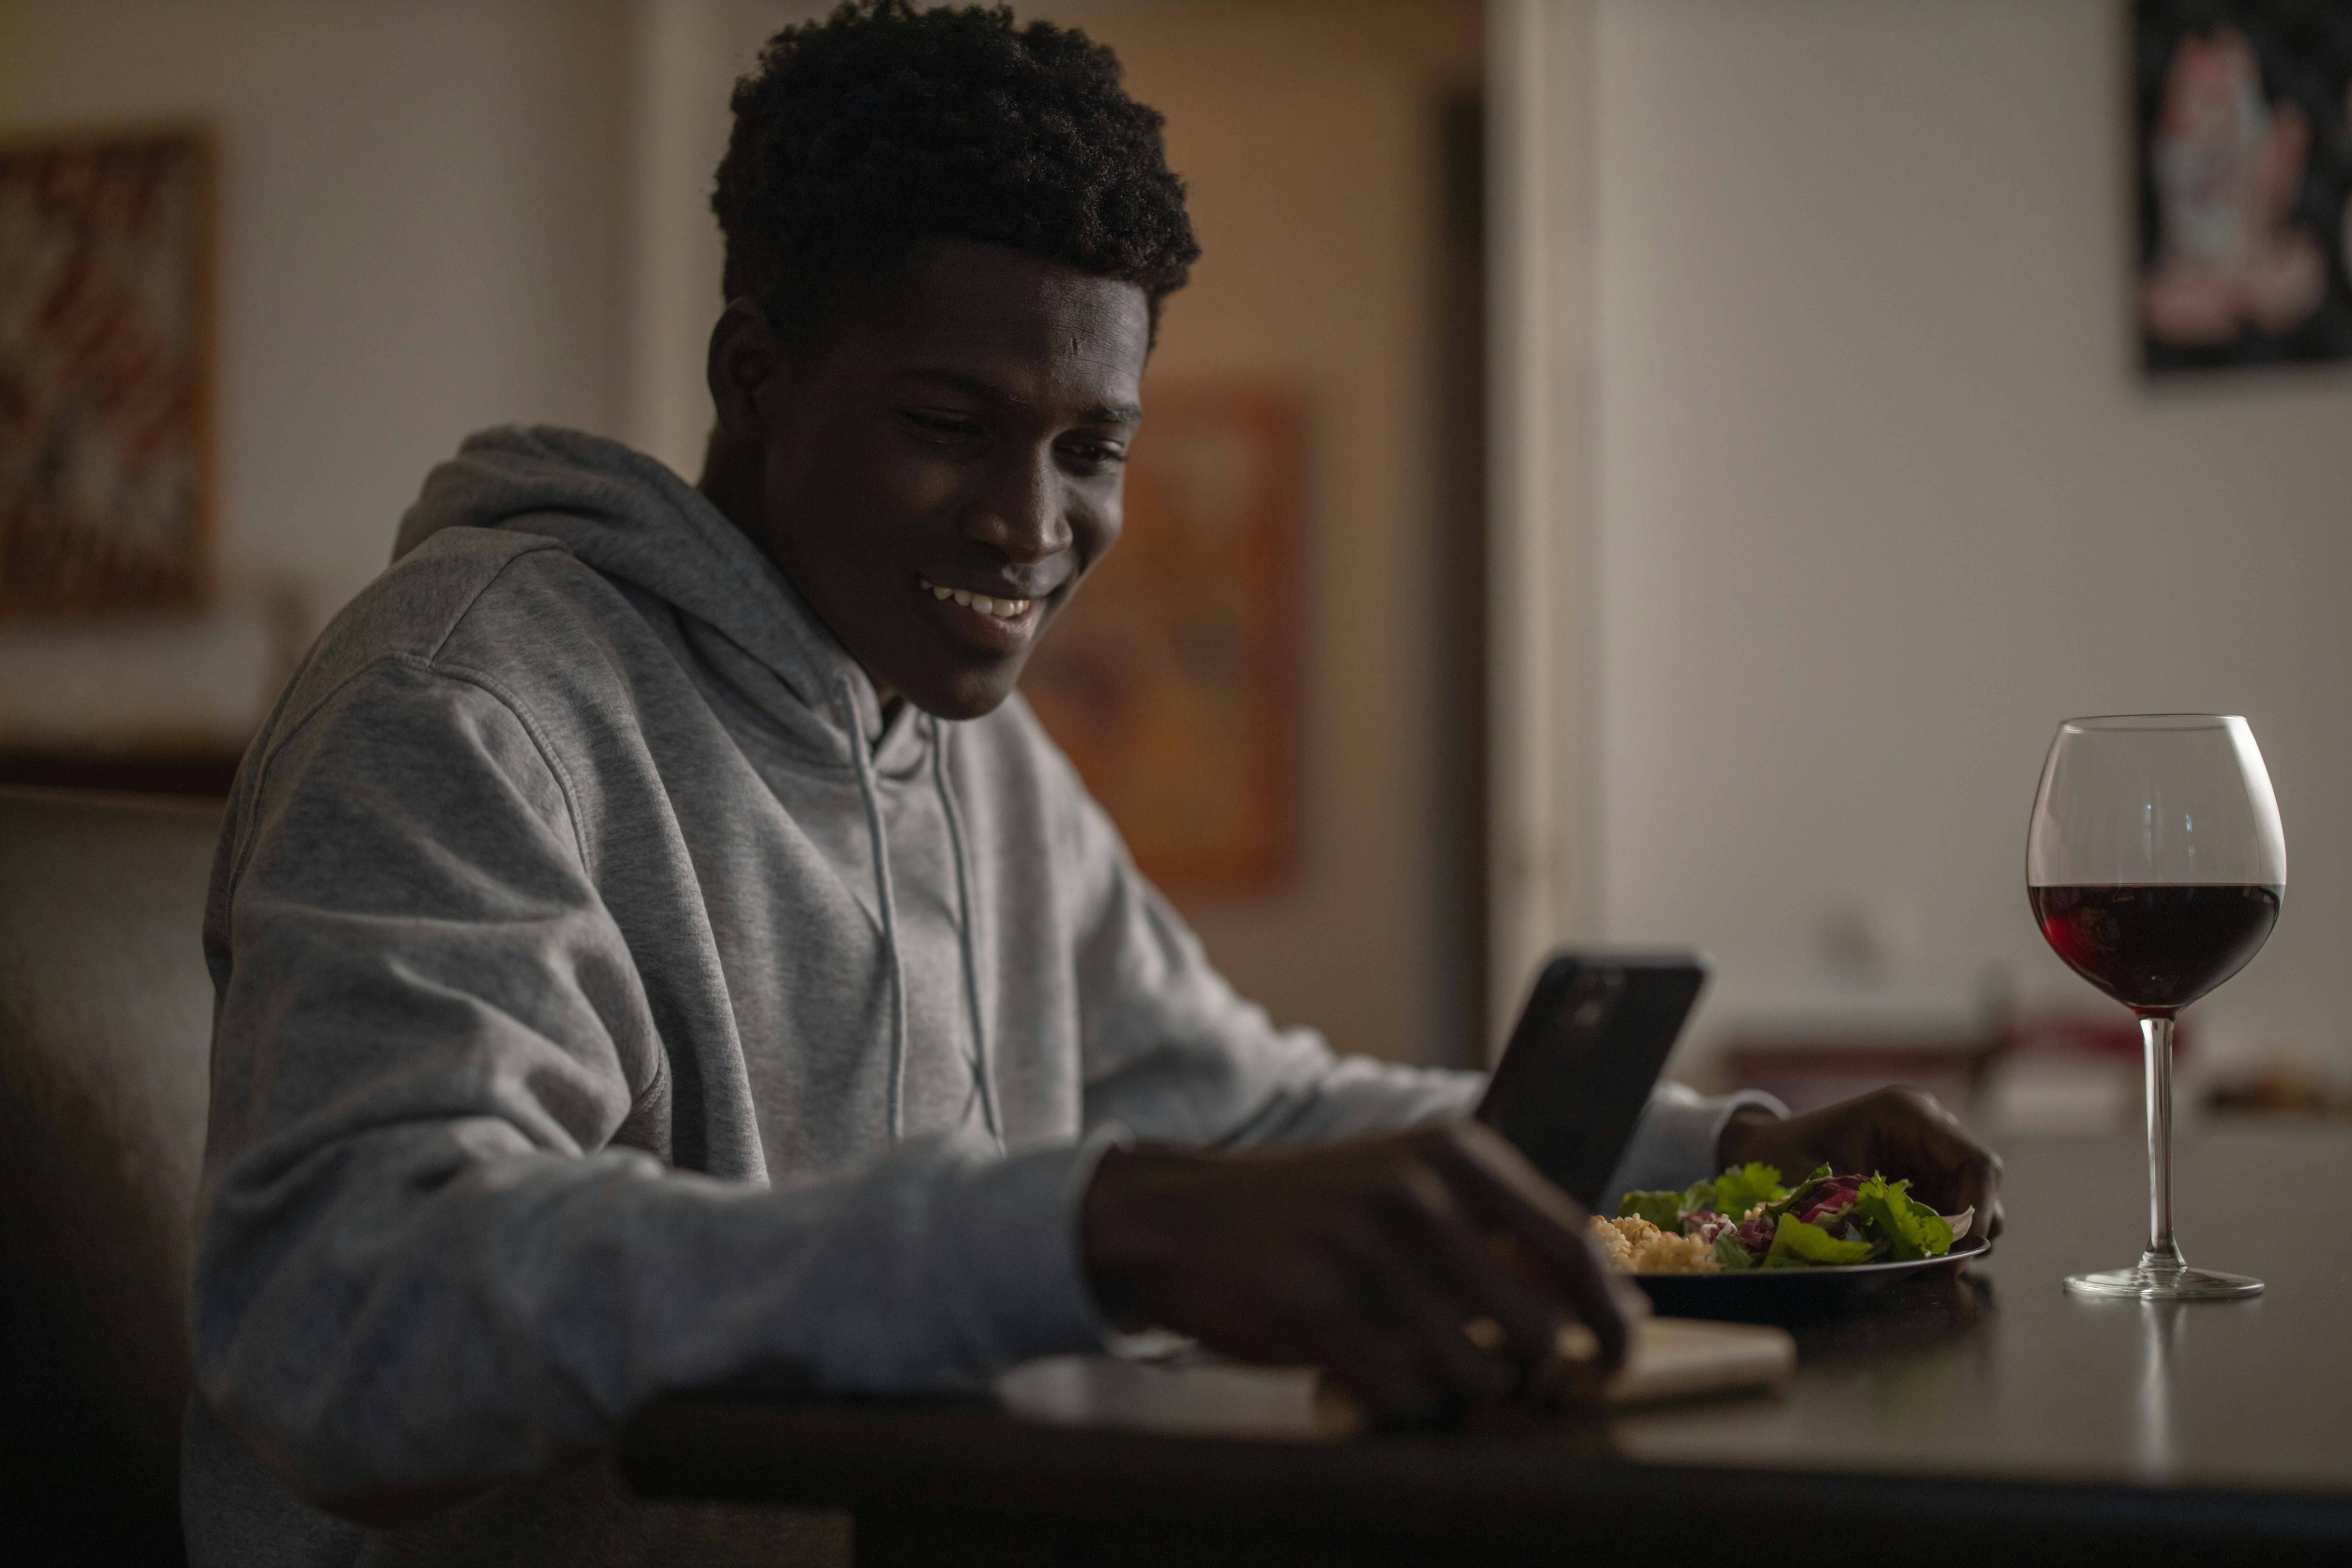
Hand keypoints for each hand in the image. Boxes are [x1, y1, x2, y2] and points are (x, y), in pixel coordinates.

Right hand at [1081, 1121, 1627, 1421]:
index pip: (1576, 1245)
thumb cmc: (1319, 1210)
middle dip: (1543, 1373)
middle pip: (1540, 1325)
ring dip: (1467, 1394)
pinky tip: (1378, 1378)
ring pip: (1478, 1373)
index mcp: (1457, 1155)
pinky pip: (1404, 1395)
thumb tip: (1611, 1299)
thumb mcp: (1415, 1184)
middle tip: (1522, 1384)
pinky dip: (1404, 1406)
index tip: (1619, 1357)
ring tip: (1432, 1371)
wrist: (1186, 1216)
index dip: (1612, 1316)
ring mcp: (1364, 1249)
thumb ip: (1503, 1229)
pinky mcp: (1314, 1306)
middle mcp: (1417, 1194)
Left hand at [1717, 1086, 2003, 1238]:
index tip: (1962, 1252)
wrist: (1761, 1150)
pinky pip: (1948, 1211)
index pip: (1976, 1163)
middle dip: (1969, 1229)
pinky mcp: (1920, 1177)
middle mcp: (1927, 1128)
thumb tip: (1917, 1261)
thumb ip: (1866, 1220)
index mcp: (1907, 1113)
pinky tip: (1910, 1253)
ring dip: (1954, 1236)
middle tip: (1943, 1268)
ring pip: (1971, 1202)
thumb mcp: (1819, 1186)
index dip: (1979, 1210)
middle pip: (1981, 1185)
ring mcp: (1926, 1153)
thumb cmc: (1781, 1158)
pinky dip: (1936, 1237)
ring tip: (1921, 1262)